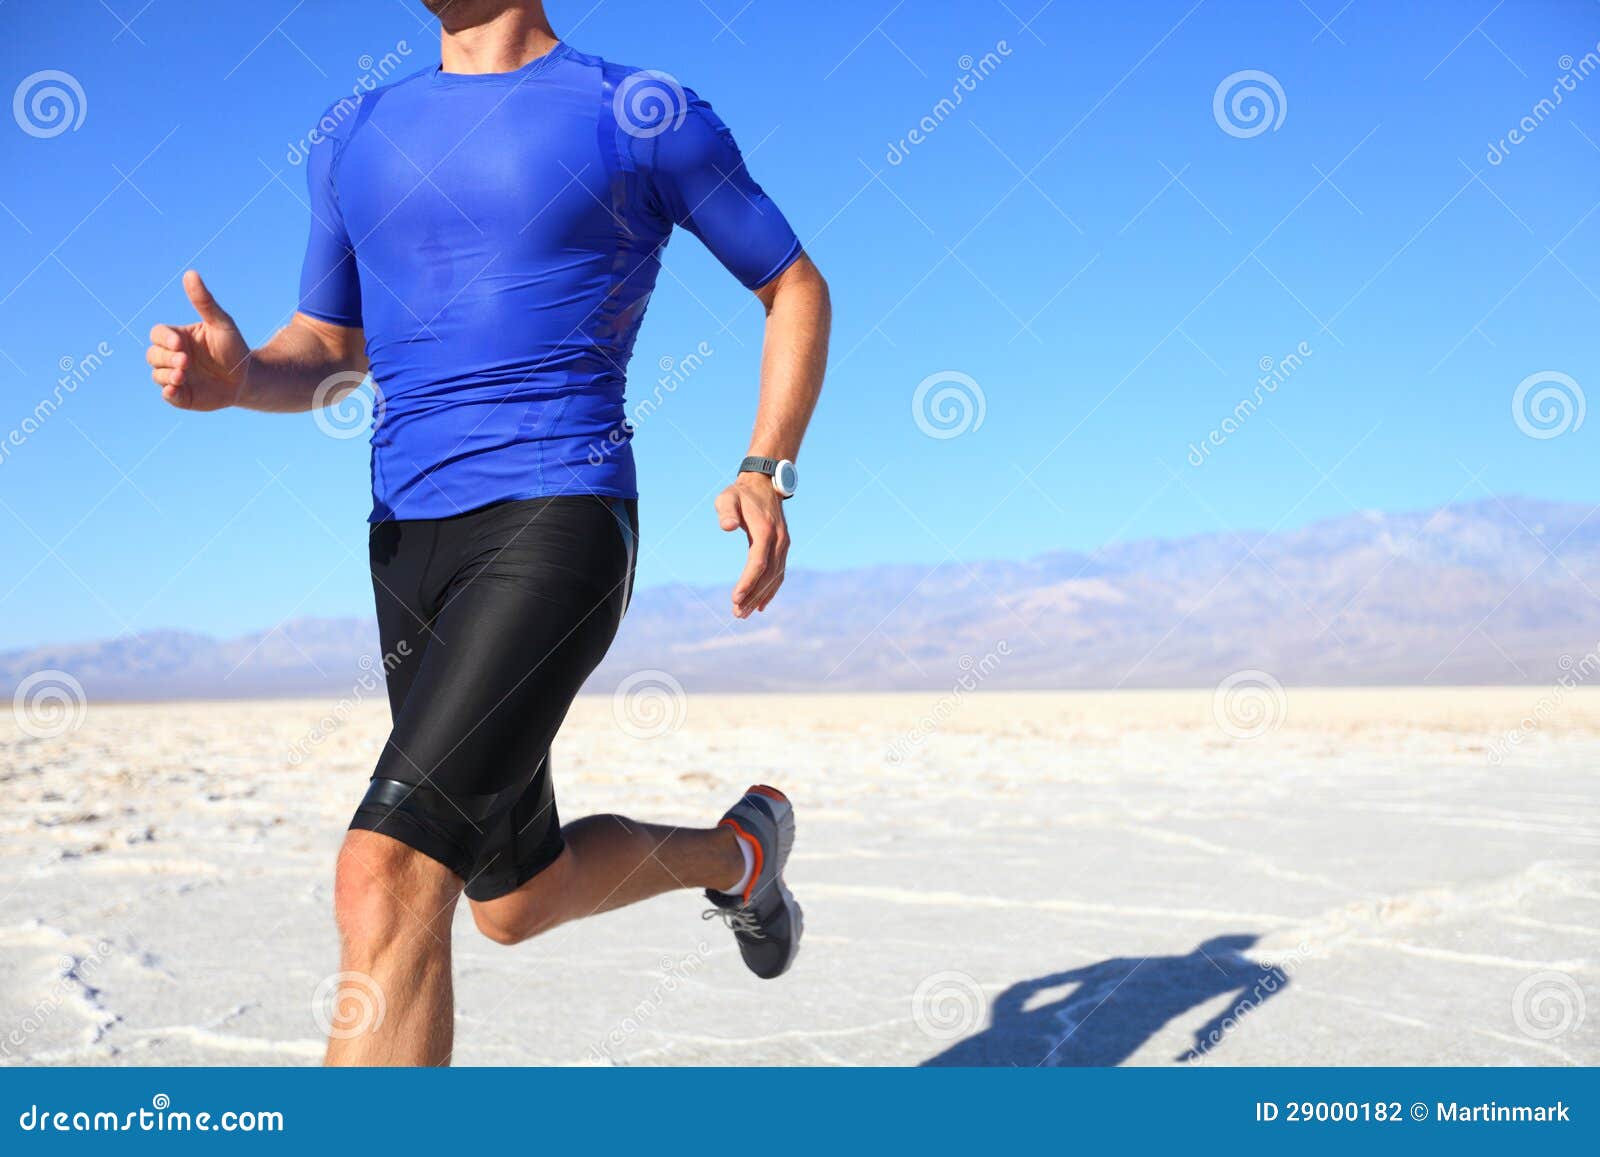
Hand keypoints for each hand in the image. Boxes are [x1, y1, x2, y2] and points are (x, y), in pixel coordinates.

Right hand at [146, 270, 248, 410]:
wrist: (248, 378)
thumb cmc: (234, 347)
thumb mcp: (222, 324)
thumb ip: (204, 302)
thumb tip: (190, 274)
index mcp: (178, 338)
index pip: (158, 334)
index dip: (163, 338)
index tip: (179, 343)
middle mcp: (173, 356)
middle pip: (153, 355)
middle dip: (166, 357)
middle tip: (185, 361)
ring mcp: (176, 376)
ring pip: (157, 374)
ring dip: (166, 374)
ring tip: (182, 374)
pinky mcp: (183, 396)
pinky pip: (168, 395)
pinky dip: (169, 393)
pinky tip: (175, 389)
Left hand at [715, 473, 790, 617]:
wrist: (765, 483)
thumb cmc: (741, 492)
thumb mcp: (728, 497)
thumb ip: (726, 511)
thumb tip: (727, 526)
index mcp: (766, 530)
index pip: (758, 563)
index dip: (747, 582)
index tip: (735, 598)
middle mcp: (779, 540)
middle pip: (767, 575)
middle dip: (752, 596)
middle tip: (736, 614)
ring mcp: (784, 544)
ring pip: (775, 577)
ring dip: (761, 597)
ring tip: (744, 614)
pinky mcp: (783, 547)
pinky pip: (779, 573)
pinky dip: (771, 590)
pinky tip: (760, 605)